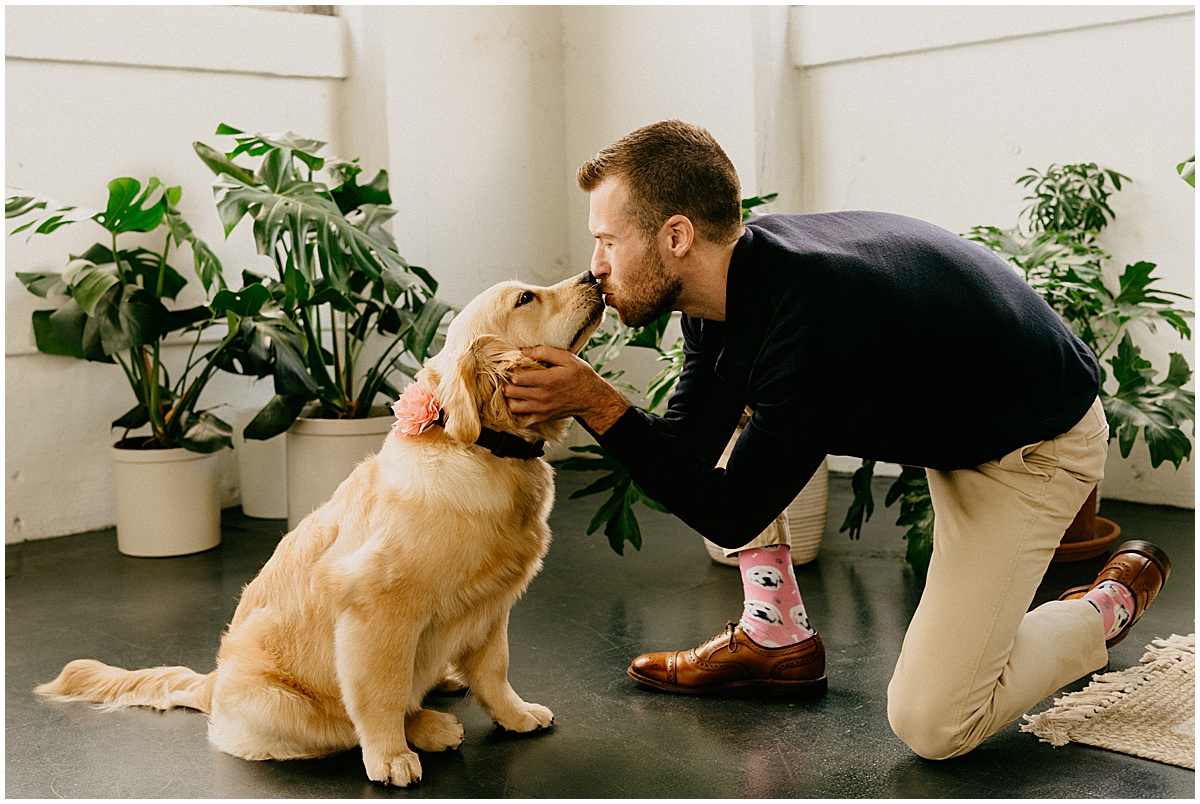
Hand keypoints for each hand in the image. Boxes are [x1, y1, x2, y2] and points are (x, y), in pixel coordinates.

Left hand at [505, 345, 629, 433]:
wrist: (592, 399)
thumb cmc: (580, 376)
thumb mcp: (567, 358)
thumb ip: (544, 352)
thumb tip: (523, 350)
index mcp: (547, 380)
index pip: (516, 378)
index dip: (511, 371)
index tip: (513, 366)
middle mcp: (542, 396)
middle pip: (511, 392)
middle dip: (508, 383)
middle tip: (512, 377)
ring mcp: (542, 409)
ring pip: (513, 407)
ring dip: (511, 398)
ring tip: (515, 389)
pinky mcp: (543, 417)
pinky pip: (523, 419)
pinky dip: (519, 411)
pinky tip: (522, 402)